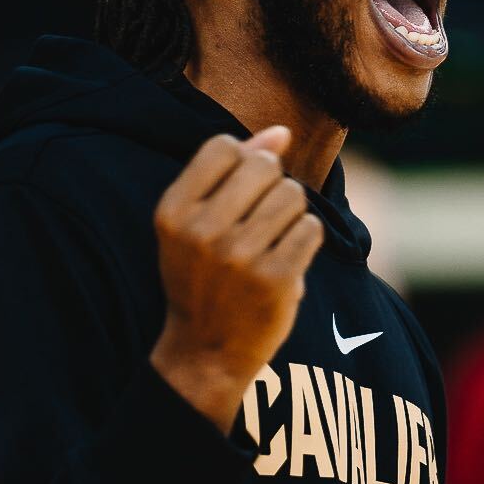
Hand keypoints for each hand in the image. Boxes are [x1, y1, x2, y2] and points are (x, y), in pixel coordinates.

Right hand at [150, 126, 323, 433]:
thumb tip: (282, 131)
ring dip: (291, 214)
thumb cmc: (203, 276)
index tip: (235, 195)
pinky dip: (304, 240)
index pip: (224, 147)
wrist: (204, 351)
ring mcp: (239, 257)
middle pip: (265, 167)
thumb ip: (233, 171)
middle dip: (271, 186)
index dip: (242, 164)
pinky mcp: (275, 279)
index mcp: (172, 211)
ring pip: (293, 196)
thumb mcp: (196, 222)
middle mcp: (202, 232)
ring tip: (271, 240)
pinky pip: (310, 229)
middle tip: (257, 220)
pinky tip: (285, 259)